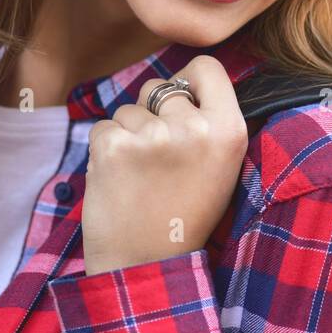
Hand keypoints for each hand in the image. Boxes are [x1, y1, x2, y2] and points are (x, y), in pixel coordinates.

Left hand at [81, 54, 247, 275]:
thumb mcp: (222, 167)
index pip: (207, 68)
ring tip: (139, 176)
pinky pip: (103, 127)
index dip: (189, 81)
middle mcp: (193, 128)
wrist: (148, 264)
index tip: (181, 101)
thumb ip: (209, 121)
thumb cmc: (185, 216)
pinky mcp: (114, 146)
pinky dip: (104, 149)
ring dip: (127, 135)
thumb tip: (184, 82)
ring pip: (128, 110)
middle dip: (152, 114)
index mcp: (229, 131)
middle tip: (158, 159)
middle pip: (160, 88)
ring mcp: (152, 136)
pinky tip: (118, 180)